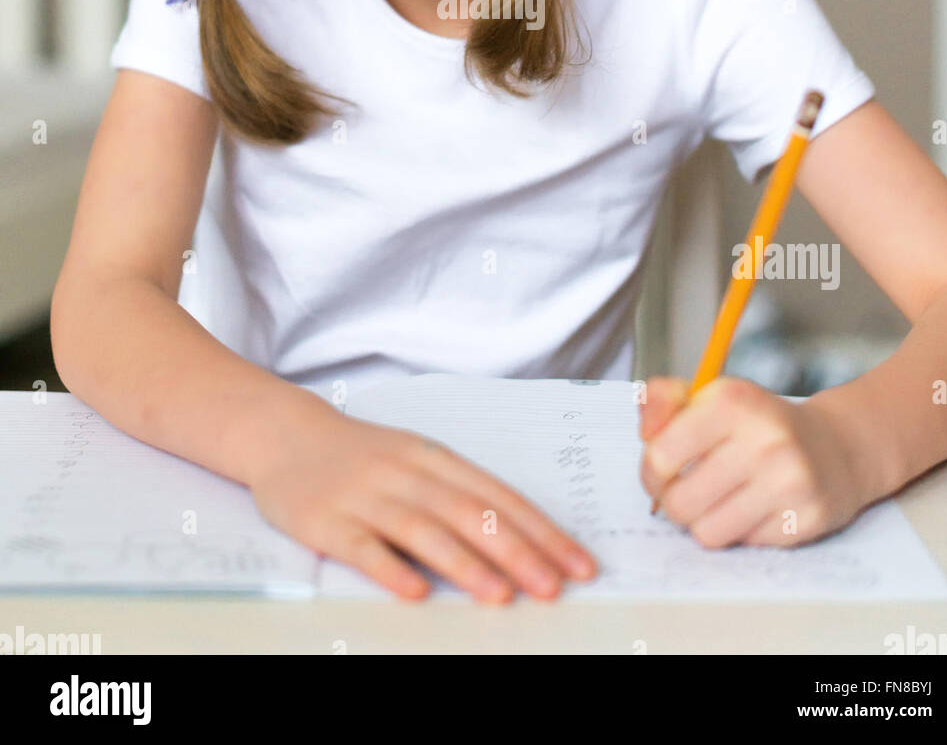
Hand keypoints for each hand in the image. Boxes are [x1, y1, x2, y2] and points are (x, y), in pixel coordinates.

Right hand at [247, 395, 597, 602]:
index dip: (542, 531)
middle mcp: (406, 474)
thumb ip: (460, 496)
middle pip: (469, 513)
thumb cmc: (363, 455)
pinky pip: (362, 546)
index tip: (578, 563)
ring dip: (464, 563)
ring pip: (422, 529)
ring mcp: (365, 496)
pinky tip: (416, 592)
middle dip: (516, 551)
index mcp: (435, 458)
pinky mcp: (325, 521)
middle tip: (553, 586)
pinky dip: (390, 568)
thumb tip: (523, 541)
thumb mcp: (416, 462)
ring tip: (500, 596)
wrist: (286, 433)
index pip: (499, 496)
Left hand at [638, 375, 869, 547]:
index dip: (652, 473)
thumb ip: (662, 401)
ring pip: (708, 533)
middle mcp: (763, 438)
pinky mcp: (806, 518)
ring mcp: (788, 481)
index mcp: (731, 400)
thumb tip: (645, 431)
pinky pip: (745, 545)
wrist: (834, 446)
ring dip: (707, 522)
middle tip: (689, 492)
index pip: (660, 456)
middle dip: (676, 504)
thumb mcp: (710, 397)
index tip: (663, 473)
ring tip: (722, 501)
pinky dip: (742, 532)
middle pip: (680, 503)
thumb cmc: (758, 424)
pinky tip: (757, 508)